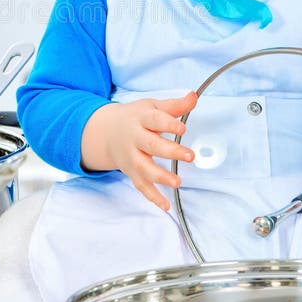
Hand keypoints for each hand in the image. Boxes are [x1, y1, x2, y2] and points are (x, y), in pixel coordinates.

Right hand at [80, 92, 197, 210]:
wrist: (106, 131)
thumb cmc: (135, 118)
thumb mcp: (152, 107)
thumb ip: (174, 105)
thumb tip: (194, 97)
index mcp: (141, 118)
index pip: (155, 120)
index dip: (168, 123)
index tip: (182, 127)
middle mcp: (134, 138)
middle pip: (151, 145)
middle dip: (170, 151)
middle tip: (189, 156)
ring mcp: (131, 157)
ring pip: (144, 168)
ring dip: (160, 177)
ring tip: (177, 182)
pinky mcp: (131, 171)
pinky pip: (141, 186)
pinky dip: (152, 197)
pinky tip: (165, 205)